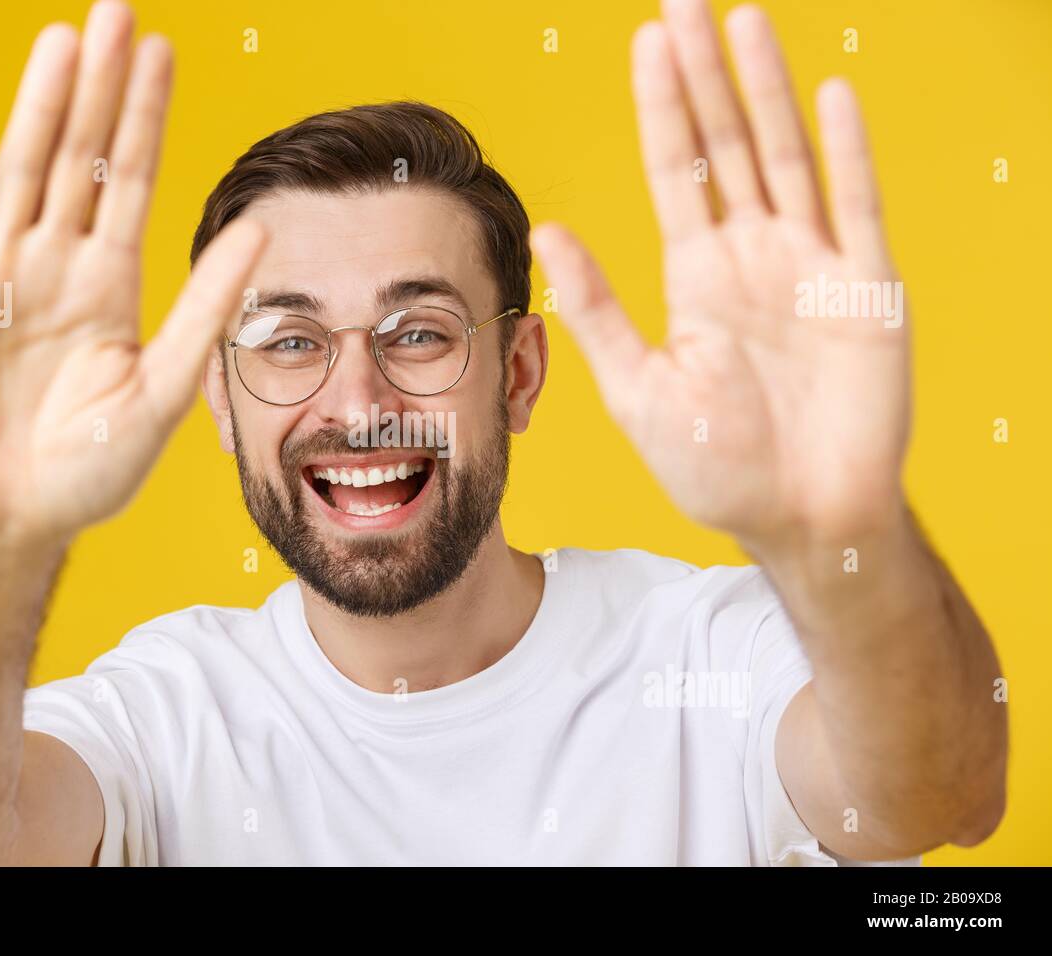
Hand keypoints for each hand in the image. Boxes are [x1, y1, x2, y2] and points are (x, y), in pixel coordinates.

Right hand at [0, 1, 265, 546]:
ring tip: (64, 40)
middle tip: (117, 13)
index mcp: (110, 283)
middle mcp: (57, 265)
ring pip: (22, 172)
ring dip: (40, 106)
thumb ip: (206, 307)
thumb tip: (259, 232)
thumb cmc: (90, 467)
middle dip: (99, 88)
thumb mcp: (164, 387)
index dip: (145, 117)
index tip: (162, 52)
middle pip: (78, 157)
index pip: (130, 180)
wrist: (12, 519)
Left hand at [531, 0, 909, 547]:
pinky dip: (847, 154)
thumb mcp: (639, 390)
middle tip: (687, 4)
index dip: (662, 108)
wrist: (802, 518)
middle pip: (726, 147)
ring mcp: (812, 266)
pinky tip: (831, 96)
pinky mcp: (867, 290)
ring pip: (786, 158)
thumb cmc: (718, 466)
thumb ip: (597, 309)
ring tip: (746, 22)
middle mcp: (753, 257)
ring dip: (767, 91)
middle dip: (705, 78)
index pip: (674, 172)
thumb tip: (547, 230)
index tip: (648, 43)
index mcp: (698, 277)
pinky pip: (859, 207)